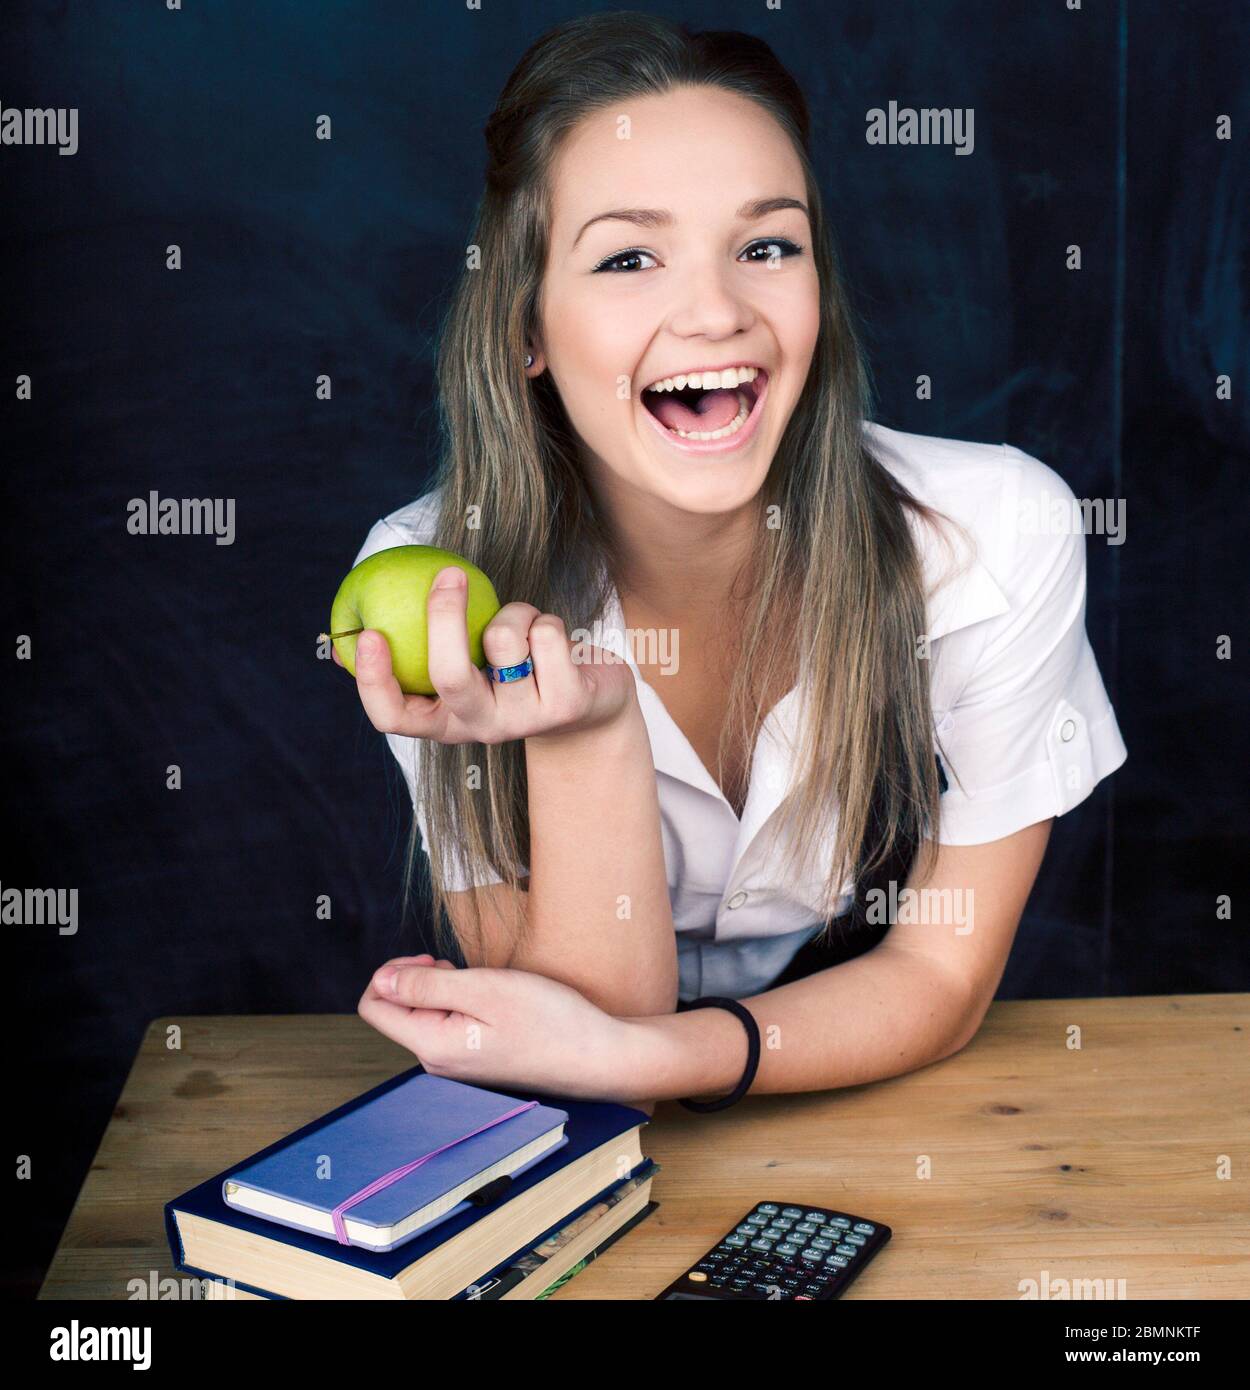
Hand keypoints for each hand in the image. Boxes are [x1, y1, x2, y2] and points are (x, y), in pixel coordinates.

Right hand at [336, 567, 635, 744]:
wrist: (588, 704)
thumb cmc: (512, 669)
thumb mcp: (467, 664)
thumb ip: (422, 649)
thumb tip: (348, 631)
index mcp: (445, 721)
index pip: (392, 717)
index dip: (373, 680)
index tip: (370, 634)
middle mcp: (480, 728)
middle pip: (449, 676)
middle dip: (444, 616)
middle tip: (447, 573)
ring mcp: (524, 721)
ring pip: (502, 638)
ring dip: (514, 611)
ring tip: (524, 624)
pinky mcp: (565, 705)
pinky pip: (545, 633)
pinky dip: (545, 619)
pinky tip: (553, 640)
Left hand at [357, 955, 649, 1103]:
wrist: (599, 1057)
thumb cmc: (550, 1021)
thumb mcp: (485, 988)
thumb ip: (427, 984)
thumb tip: (381, 980)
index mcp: (433, 1046)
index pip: (374, 1006)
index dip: (392, 971)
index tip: (433, 958)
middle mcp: (438, 1062)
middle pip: (398, 1010)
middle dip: (422, 978)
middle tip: (462, 966)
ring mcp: (459, 1065)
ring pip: (427, 1015)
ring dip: (447, 990)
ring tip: (486, 985)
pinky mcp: (479, 1061)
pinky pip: (452, 1025)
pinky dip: (465, 1004)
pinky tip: (497, 1001)